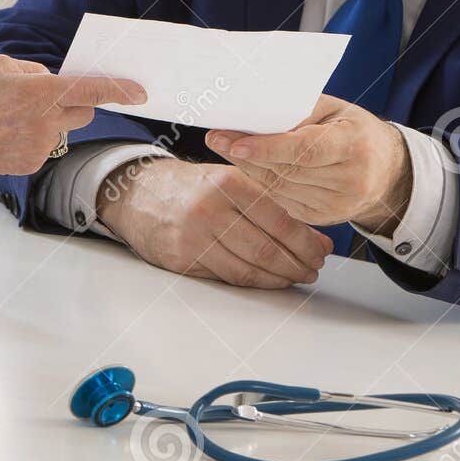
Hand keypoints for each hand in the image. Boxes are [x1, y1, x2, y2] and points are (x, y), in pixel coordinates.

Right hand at [0, 55, 145, 176]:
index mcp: (41, 92)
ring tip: (12, 119)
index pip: (93, 89)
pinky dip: (33, 140)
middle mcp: (46, 121)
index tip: (141, 91)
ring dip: (50, 122)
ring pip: (63, 131)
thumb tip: (51, 80)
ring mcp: (40, 146)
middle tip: (47, 99)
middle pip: (84, 112)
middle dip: (75, 104)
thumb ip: (34, 71)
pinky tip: (6, 135)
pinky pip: (45, 147)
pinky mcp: (31, 164)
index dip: (121, 90)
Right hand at [96, 157, 331, 288]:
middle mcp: (209, 209)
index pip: (278, 220)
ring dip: (279, 279)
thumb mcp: (228, 178)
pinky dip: (252, 282)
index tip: (322, 250)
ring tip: (296, 277)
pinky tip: (266, 279)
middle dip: (297, 264)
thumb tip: (311, 237)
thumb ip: (267, 203)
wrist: (137, 192)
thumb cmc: (191, 186)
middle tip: (314, 269)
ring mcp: (193, 238)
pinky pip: (226, 278)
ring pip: (247, 270)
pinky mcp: (182, 260)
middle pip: (266, 250)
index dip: (305, 242)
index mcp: (227, 182)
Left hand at [205, 94, 411, 234]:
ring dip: (249, 168)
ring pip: (279, 187)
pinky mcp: (323, 219)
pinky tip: (248, 166)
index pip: (305, 150)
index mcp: (353, 146)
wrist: (386, 169)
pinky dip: (262, 182)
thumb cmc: (355, 130)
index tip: (236, 143)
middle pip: (286, 170)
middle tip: (216, 137)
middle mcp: (349, 180)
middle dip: (247, 155)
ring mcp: (337, 205)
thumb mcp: (335, 109)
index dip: (268, 149)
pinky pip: (283, 200)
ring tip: (226, 147)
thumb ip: (300, 110)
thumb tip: (256, 112)